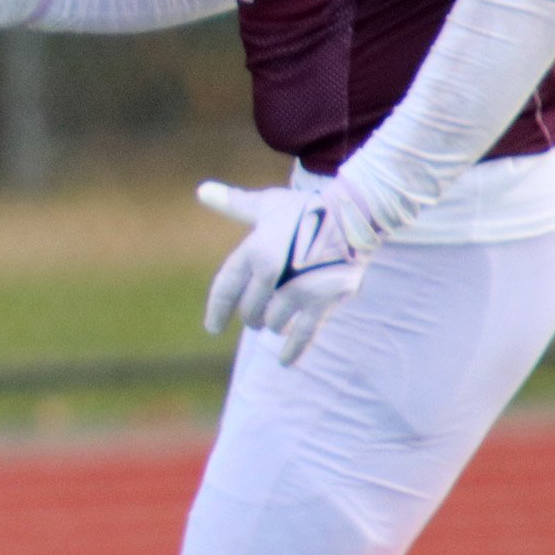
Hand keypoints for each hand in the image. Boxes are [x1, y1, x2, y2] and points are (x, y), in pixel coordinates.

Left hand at [197, 180, 372, 365]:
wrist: (353, 215)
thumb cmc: (306, 209)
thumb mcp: (267, 205)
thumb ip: (234, 204)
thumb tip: (201, 191)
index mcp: (255, 250)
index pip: (226, 288)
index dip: (217, 310)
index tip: (212, 327)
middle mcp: (273, 272)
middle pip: (248, 310)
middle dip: (249, 316)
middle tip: (254, 316)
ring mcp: (299, 288)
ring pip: (273, 323)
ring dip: (271, 325)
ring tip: (275, 320)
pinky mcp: (324, 301)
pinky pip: (303, 334)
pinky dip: (293, 350)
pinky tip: (284, 362)